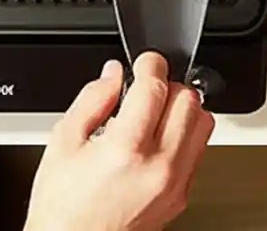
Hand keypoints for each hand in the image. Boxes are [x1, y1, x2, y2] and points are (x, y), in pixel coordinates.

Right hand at [24, 52, 213, 230]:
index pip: (156, 87)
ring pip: (203, 124)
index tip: (144, 61)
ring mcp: (175, 184)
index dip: (150, 63)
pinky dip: (184, 135)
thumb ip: (92, 99)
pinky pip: (198, 152)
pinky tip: (157, 138)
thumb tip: (112, 74)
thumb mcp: (63, 141)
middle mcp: (158, 167)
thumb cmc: (63, 205)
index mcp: (125, 149)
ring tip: (154, 112)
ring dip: (182, 108)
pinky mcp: (181, 197)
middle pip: (188, 100)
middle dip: (167, 85)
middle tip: (145, 87)